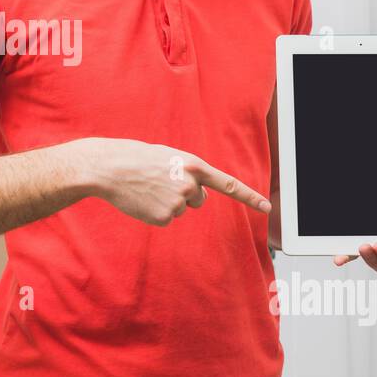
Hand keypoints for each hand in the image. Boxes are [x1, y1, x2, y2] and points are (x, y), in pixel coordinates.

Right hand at [80, 137, 270, 226]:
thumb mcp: (169, 157)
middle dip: (184, 194)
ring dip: (167, 202)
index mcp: (193, 165)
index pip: (228, 184)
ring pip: (181, 210)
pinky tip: (143, 200)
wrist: (109, 168)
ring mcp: (178, 202)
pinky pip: (166, 219)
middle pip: (198, 199)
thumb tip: (198, 197)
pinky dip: (155, 212)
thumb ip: (189, 173)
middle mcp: (190, 185)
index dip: (249, 197)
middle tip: (160, 182)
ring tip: (147, 189)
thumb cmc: (137, 159)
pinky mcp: (164, 217)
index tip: (267, 207)